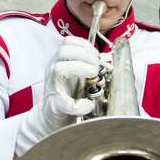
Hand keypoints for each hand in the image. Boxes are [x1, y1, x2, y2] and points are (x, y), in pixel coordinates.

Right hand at [14, 36, 98, 155]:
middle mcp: (53, 71)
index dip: (84, 45)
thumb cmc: (67, 94)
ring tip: (93, 77)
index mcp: (59, 62)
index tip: (96, 55)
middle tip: (96, 67)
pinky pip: (62, 103)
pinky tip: (88, 105)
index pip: (67, 42)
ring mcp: (52, 87)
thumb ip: (89, 67)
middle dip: (84, 55)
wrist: (52, 117)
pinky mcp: (54, 106)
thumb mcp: (76, 76)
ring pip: (59, 69)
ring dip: (80, 69)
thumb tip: (107, 64)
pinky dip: (78, 105)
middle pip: (63, 52)